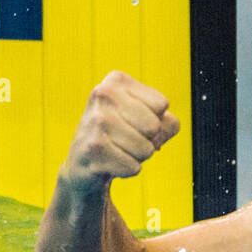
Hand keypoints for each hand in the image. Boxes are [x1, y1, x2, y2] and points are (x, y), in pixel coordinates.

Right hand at [61, 71, 180, 188]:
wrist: (82, 162)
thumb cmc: (123, 135)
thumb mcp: (147, 119)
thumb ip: (168, 121)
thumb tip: (163, 126)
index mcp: (117, 81)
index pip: (161, 104)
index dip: (155, 119)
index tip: (133, 120)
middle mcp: (103, 95)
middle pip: (154, 126)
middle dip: (148, 140)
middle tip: (126, 138)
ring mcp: (95, 122)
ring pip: (146, 149)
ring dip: (138, 156)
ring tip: (118, 150)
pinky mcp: (92, 149)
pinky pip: (133, 167)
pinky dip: (127, 170)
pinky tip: (110, 162)